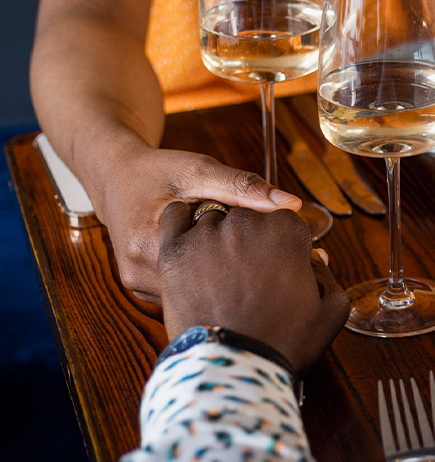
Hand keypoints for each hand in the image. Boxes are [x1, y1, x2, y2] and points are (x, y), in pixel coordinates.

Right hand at [95, 146, 302, 303]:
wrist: (115, 178)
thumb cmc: (159, 171)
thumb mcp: (199, 170)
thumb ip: (243, 186)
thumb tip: (291, 204)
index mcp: (147, 244)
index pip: (213, 262)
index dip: (242, 250)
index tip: (254, 235)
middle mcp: (137, 274)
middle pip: (204, 282)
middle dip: (231, 264)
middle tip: (246, 243)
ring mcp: (137, 287)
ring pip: (195, 290)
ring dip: (216, 273)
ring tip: (224, 249)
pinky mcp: (141, 290)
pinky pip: (183, 290)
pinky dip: (201, 276)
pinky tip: (208, 259)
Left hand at [157, 201, 348, 372]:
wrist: (234, 366)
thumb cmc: (285, 341)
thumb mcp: (331, 309)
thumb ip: (327, 275)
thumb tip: (316, 256)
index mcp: (287, 230)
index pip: (286, 219)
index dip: (284, 243)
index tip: (280, 265)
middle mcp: (246, 223)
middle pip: (248, 216)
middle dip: (250, 238)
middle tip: (249, 272)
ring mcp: (207, 235)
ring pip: (212, 217)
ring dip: (216, 233)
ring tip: (216, 266)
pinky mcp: (174, 251)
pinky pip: (175, 216)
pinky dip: (181, 221)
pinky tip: (189, 240)